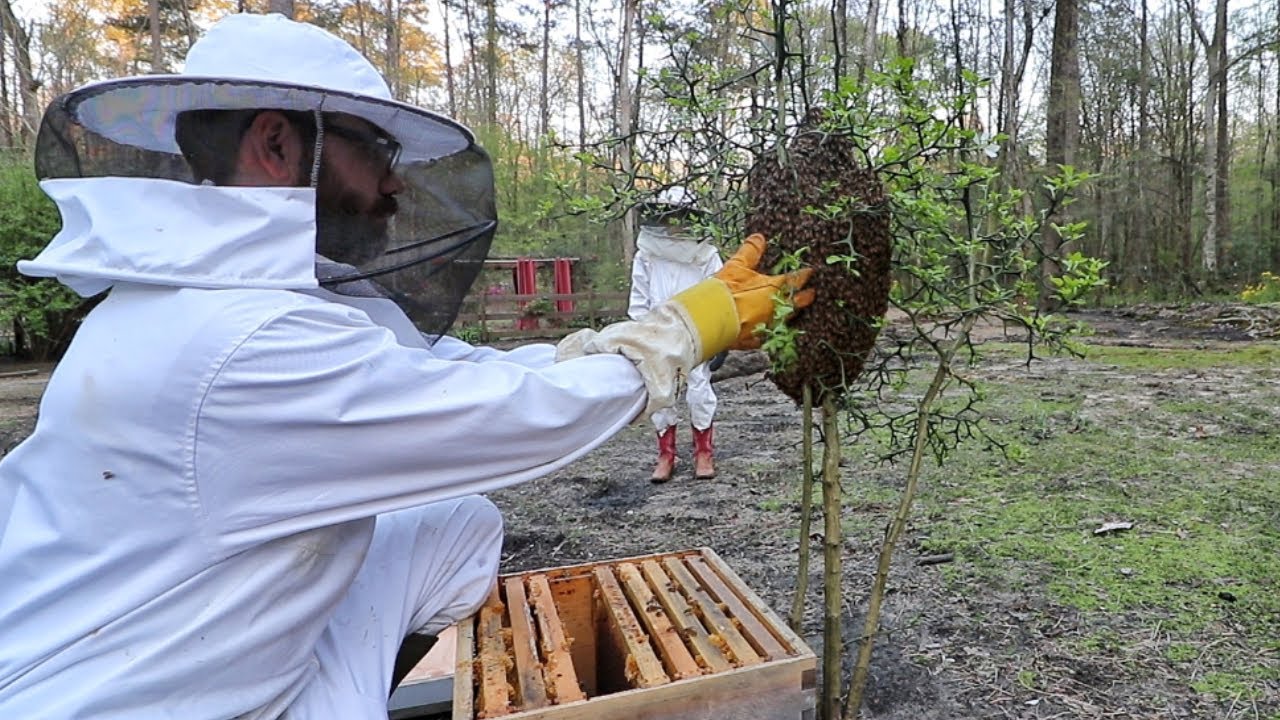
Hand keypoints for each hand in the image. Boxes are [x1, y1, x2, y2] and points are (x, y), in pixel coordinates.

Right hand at [714, 234, 814, 348]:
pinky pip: (772, 336)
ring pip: (788, 321)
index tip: (810, 272)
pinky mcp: (759, 341)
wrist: (710, 319)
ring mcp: (770, 327)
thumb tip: (759, 238)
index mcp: (775, 288)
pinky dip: (774, 331)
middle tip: (812, 293)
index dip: (805, 275)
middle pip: (798, 303)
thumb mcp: (737, 266)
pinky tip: (772, 330)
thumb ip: (750, 251)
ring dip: (791, 315)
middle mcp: (777, 309)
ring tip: (794, 312)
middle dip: (805, 297)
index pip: (796, 280)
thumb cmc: (725, 292)